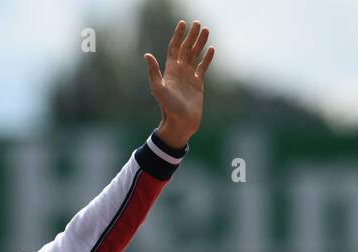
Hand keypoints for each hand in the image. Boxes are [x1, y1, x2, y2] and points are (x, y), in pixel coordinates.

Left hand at [145, 19, 214, 149]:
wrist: (180, 122)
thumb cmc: (168, 108)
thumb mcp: (158, 89)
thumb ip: (154, 72)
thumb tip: (147, 55)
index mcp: (170, 71)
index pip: (174, 48)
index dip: (178, 35)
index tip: (182, 23)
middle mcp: (179, 71)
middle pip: (186, 49)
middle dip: (191, 35)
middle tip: (197, 23)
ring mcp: (189, 77)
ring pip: (195, 55)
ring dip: (200, 43)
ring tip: (206, 30)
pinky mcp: (198, 84)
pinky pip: (203, 67)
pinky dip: (207, 58)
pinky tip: (211, 49)